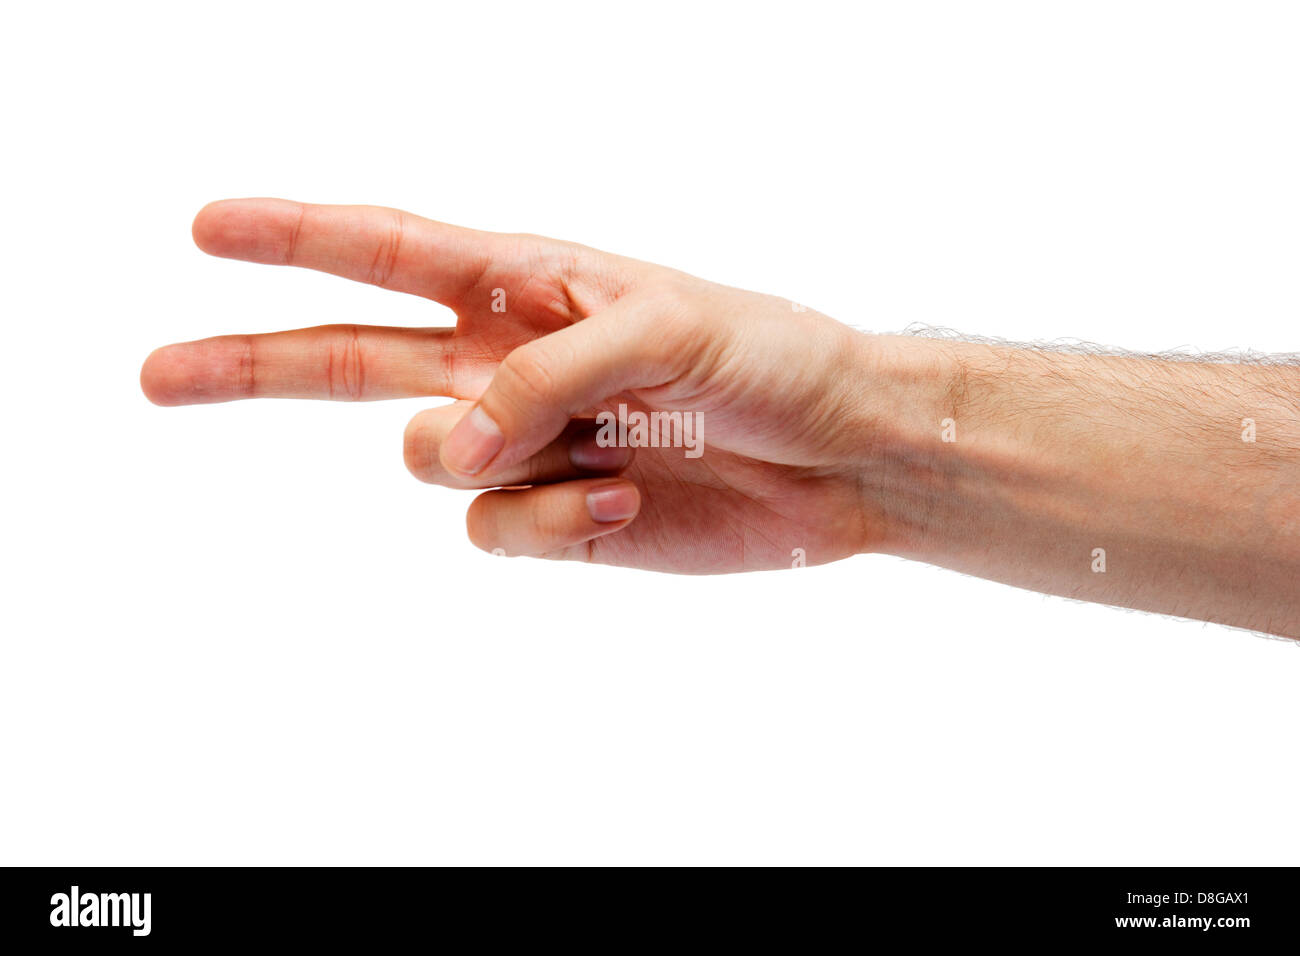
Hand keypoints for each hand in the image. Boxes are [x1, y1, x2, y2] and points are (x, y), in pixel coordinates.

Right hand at [142, 198, 885, 571]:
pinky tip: (624, 497)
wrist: (836, 454)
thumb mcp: (663, 328)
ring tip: (608, 449)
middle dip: (250, 365)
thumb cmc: (766, 357)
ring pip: (432, 466)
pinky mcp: (556, 518)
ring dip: (500, 466)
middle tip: (155, 373)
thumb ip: (541, 373)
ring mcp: (526, 445)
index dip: (297, 239)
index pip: (387, 252)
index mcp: (526, 285)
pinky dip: (554, 522)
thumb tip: (444, 446)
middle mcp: (506, 363)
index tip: (209, 228)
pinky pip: (497, 533)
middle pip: (347, 363)